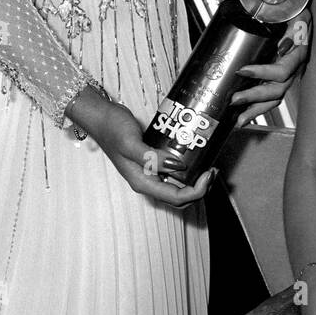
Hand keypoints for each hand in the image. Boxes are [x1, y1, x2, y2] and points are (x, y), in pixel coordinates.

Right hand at [77, 98, 216, 206]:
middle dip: (200, 188)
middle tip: (214, 170)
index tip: (209, 173)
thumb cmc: (113, 129)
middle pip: (179, 196)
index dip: (197, 190)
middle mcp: (147, 181)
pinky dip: (188, 169)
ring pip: (178, 186)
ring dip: (196, 180)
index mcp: (142, 183)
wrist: (101, 116)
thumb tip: (178, 166)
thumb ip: (152, 158)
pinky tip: (197, 155)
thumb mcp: (131, 144)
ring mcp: (150, 173)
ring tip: (210, 165)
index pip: (175, 197)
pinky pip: (173, 172)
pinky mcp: (153, 162)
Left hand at [231, 11, 311, 123]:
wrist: (300, 12)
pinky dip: (258, 108)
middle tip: (234, 99)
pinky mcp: (281, 78)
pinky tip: (243, 116)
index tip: (242, 70)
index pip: (282, 70)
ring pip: (275, 98)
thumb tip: (279, 43)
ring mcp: (289, 75)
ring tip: (238, 120)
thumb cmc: (295, 11)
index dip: (263, 72)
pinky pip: (272, 98)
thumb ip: (289, 23)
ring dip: (256, 110)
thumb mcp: (294, 12)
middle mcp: (295, 68)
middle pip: (277, 90)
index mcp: (298, 53)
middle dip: (254, 96)